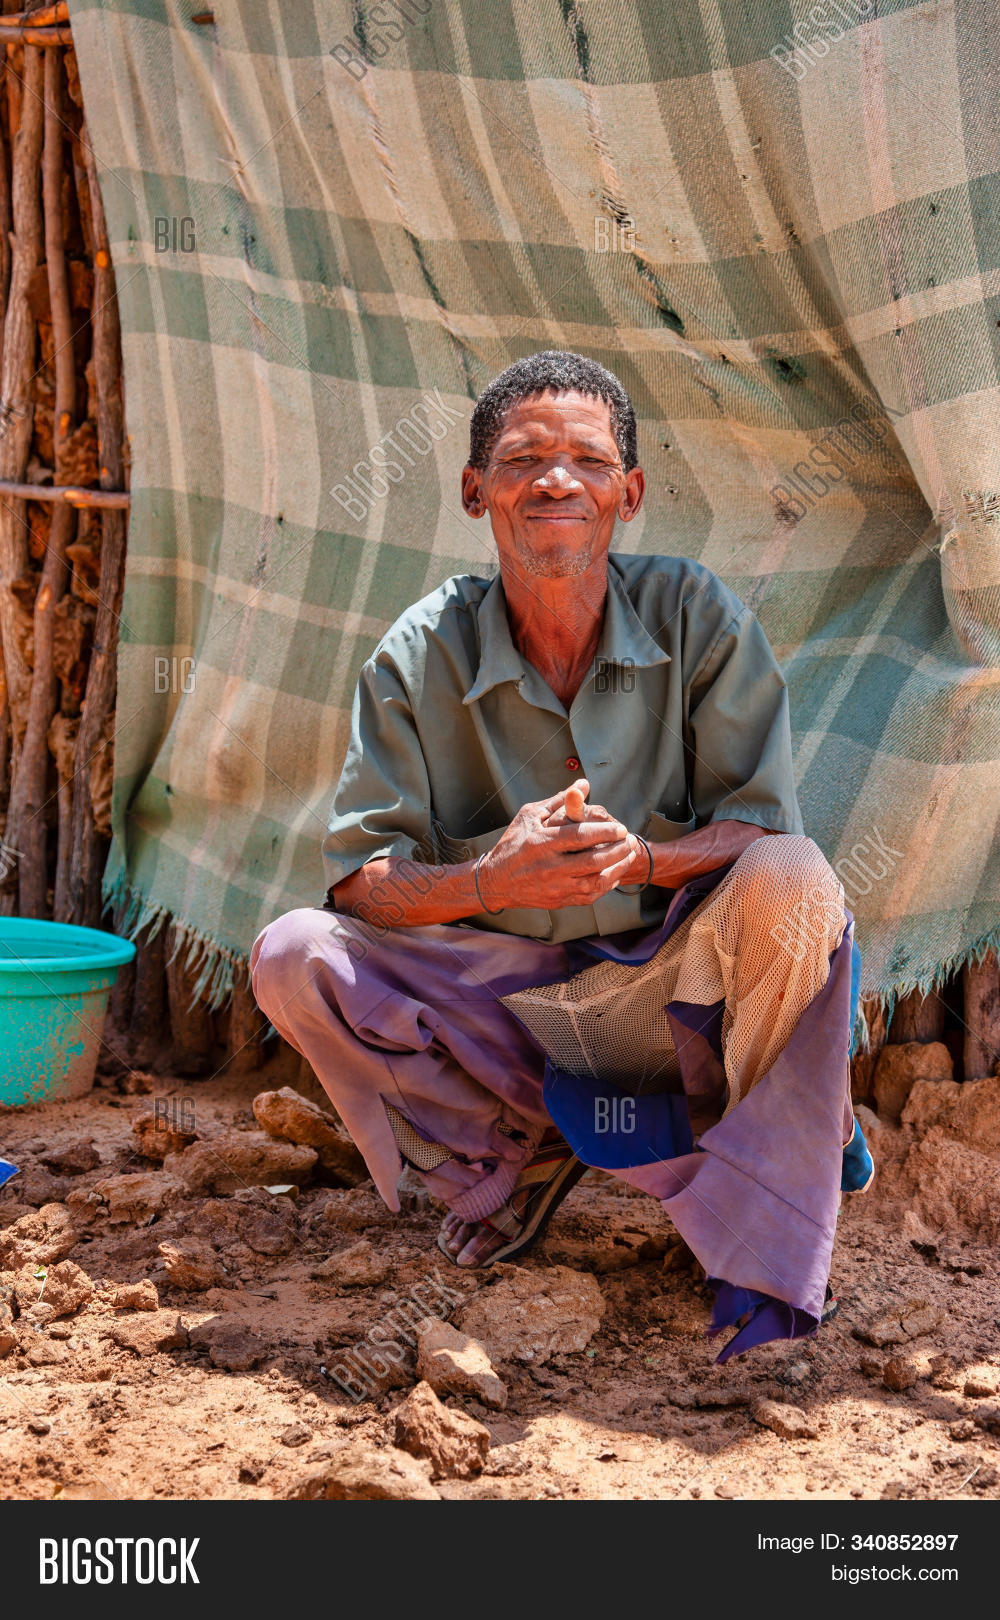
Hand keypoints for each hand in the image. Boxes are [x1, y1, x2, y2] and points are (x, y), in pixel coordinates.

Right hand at [477, 779, 647, 910]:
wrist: (495, 882)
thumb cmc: (513, 845)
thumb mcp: (530, 816)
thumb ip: (559, 801)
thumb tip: (583, 785)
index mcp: (541, 843)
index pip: (579, 836)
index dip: (604, 832)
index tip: (621, 828)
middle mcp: (549, 867)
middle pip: (592, 860)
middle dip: (618, 850)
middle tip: (630, 840)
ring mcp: (555, 887)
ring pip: (595, 881)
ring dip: (617, 868)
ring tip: (629, 854)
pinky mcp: (559, 900)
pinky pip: (590, 895)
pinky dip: (607, 884)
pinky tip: (615, 872)